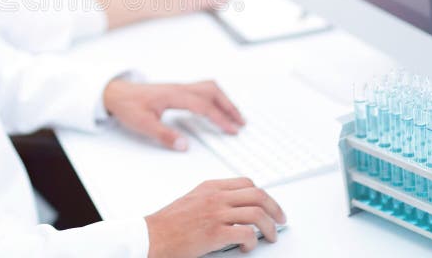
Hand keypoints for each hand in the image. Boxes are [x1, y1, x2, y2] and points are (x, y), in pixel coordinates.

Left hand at [102, 80, 244, 149]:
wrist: (116, 93)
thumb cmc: (128, 105)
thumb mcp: (143, 124)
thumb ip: (164, 135)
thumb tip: (184, 145)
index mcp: (173, 95)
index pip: (203, 105)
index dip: (219, 118)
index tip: (232, 129)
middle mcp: (179, 88)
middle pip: (212, 91)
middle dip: (229, 106)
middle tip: (240, 122)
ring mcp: (179, 87)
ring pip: (208, 88)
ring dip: (224, 100)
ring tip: (234, 116)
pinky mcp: (178, 90)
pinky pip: (202, 89)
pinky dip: (215, 98)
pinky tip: (217, 108)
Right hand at [145, 178, 286, 256]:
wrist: (151, 236)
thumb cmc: (169, 223)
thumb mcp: (193, 200)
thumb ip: (213, 199)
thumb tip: (237, 209)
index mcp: (211, 187)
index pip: (247, 184)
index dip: (264, 196)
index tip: (271, 207)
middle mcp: (216, 197)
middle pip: (258, 195)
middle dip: (275, 209)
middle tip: (280, 221)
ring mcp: (216, 214)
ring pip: (257, 213)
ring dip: (269, 227)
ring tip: (269, 237)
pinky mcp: (215, 233)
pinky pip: (247, 234)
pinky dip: (253, 242)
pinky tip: (247, 247)